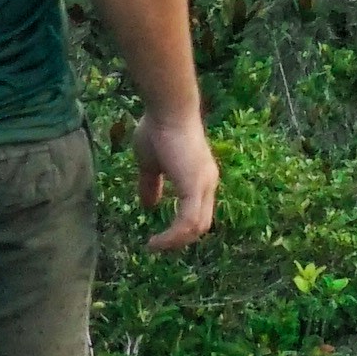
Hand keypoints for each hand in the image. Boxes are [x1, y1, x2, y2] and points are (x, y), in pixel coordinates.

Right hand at [131, 114, 218, 249]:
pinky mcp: (195, 186)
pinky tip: (156, 241)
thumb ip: (151, 185)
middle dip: (180, 238)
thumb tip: (148, 206)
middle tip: (159, 246)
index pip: (198, 211)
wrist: (167, 109)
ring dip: (176, 241)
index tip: (161, 235)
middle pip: (201, 223)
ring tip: (155, 246)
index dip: (182, 227)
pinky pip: (187, 222)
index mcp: (200, 177)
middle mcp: (208, 182)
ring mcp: (204, 184)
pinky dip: (173, 236)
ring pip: (197, 227)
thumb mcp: (151, 164)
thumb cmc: (158, 129)